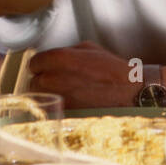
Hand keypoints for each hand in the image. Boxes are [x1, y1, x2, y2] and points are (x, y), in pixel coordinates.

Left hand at [27, 42, 142, 108]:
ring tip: (64, 94)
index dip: (40, 65)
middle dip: (43, 82)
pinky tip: (69, 104)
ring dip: (47, 96)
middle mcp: (56, 79)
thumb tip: (51, 57)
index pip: (34, 62)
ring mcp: (59, 99)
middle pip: (33, 82)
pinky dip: (56, 109)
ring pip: (40, 99)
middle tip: (56, 83)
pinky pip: (51, 111)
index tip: (45, 68)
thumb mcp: (90, 49)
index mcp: (61, 58)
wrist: (132, 95)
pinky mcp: (65, 115)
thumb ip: (66, 51)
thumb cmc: (114, 71)